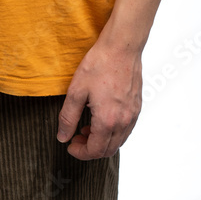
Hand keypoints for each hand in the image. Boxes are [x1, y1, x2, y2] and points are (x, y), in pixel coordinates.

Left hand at [56, 37, 142, 159]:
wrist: (122, 47)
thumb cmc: (99, 64)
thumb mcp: (76, 90)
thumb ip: (68, 117)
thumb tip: (62, 137)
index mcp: (107, 121)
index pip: (95, 150)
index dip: (81, 153)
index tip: (70, 145)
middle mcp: (124, 122)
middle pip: (108, 150)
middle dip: (90, 149)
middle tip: (76, 137)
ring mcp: (133, 115)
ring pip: (118, 141)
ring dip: (102, 141)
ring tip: (86, 128)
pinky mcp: (137, 106)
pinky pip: (126, 129)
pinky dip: (113, 132)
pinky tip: (101, 118)